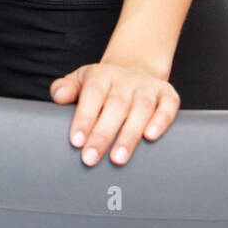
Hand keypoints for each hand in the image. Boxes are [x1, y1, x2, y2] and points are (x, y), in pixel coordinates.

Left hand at [50, 62, 179, 166]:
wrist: (134, 69)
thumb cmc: (102, 85)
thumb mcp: (79, 81)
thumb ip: (65, 88)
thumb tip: (59, 96)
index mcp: (102, 75)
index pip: (92, 95)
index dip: (84, 118)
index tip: (76, 141)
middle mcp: (126, 79)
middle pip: (116, 105)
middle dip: (103, 134)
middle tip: (91, 158)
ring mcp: (148, 86)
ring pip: (141, 109)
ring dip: (129, 135)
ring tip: (117, 159)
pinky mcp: (168, 94)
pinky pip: (168, 106)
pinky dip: (161, 121)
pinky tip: (150, 138)